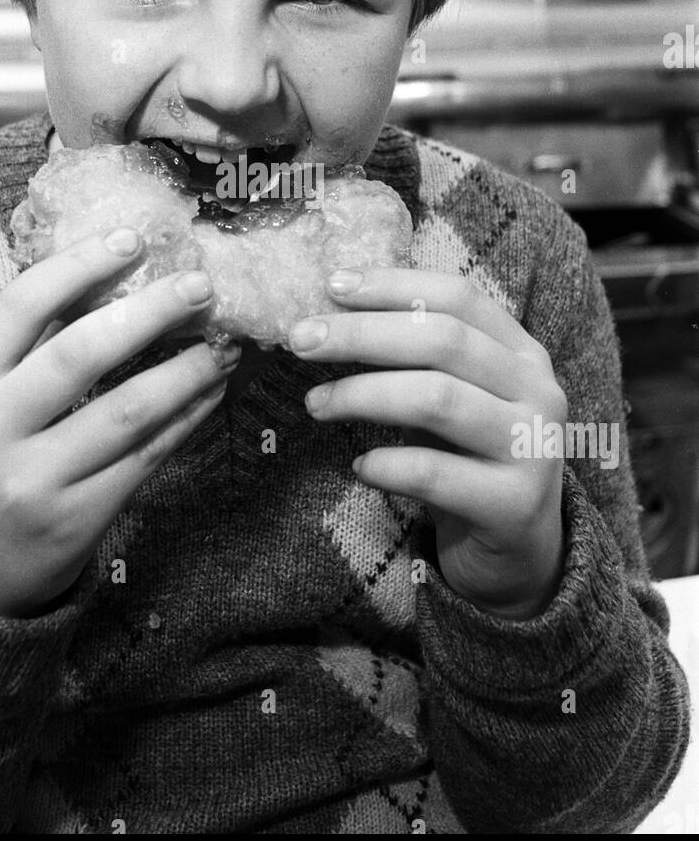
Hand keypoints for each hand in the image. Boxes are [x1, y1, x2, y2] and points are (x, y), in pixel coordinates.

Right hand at [0, 230, 238, 617]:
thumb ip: (30, 342)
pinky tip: (211, 391)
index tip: (135, 241)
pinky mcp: (75, 520)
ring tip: (223, 344)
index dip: (80, 265)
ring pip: (128, 411)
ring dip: (187, 370)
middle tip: (201, 286)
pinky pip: (147, 457)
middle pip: (80, 353)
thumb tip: (117, 272)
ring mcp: (32, 482)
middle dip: (151, 312)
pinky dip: (186, 418)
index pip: (20, 306)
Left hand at [288, 269, 568, 620]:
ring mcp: (532, 448)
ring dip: (363, 394)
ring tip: (316, 404)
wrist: (520, 555)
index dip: (393, 285)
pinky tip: (360, 466)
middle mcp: (538, 392)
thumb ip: (415, 360)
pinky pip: (434, 473)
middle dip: (362, 334)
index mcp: (521, 354)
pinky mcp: (514, 505)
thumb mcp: (455, 399)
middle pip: (443, 340)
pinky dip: (386, 464)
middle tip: (301, 341)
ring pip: (437, 399)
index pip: (458, 298)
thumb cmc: (470, 463)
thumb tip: (329, 317)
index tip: (331, 286)